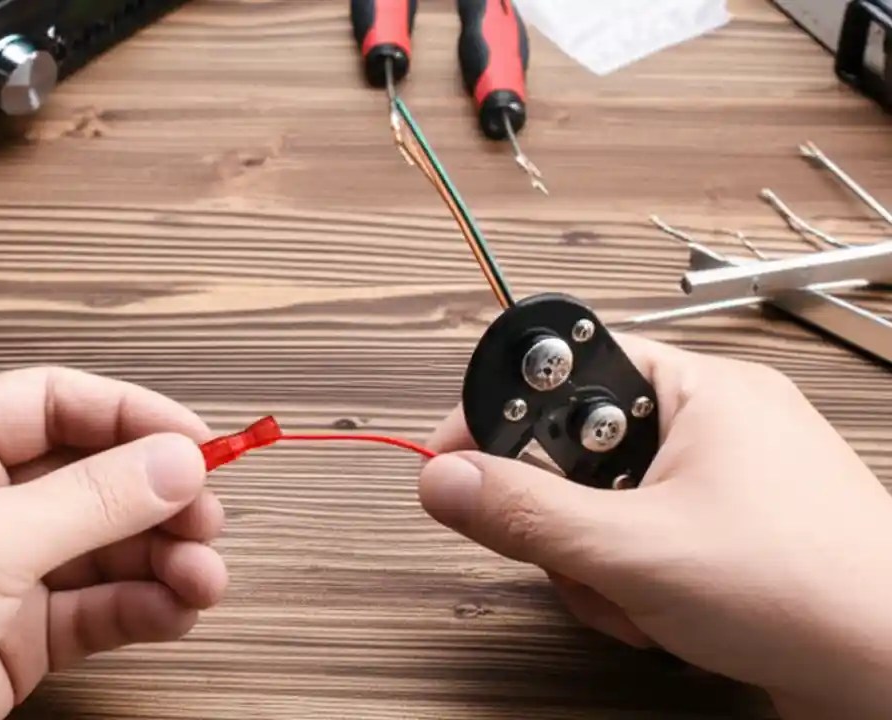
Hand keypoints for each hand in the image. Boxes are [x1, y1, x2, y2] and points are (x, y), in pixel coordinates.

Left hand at [0, 367, 226, 719]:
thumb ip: (91, 499)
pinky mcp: (16, 630)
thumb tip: (175, 458)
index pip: (60, 403)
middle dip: (158, 495)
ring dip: (162, 557)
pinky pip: (98, 606)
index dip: (135, 416)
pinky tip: (175, 610)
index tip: (198, 440)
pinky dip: (143, 607)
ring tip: (203, 576)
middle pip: (95, 475)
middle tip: (207, 515)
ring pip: (106, 545)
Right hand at [419, 335, 891, 719]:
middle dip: (565, 517)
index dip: (506, 406)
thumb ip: (524, 513)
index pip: (573, 363)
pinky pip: (644, 544)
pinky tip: (660, 620)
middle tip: (576, 549)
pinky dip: (634, 586)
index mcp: (704, 391)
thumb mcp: (632, 549)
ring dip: (598, 564)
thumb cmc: (809, 592)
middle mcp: (718, 428)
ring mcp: (729, 487)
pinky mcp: (732, 541)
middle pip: (582, 450)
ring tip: (634, 598)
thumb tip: (446, 479)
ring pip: (607, 508)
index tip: (460, 453)